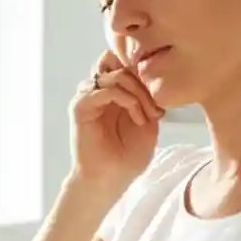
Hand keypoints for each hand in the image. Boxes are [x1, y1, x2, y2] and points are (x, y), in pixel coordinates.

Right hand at [69, 50, 164, 189]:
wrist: (109, 180)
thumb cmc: (127, 158)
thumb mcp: (148, 123)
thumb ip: (147, 98)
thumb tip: (152, 78)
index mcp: (112, 92)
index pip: (124, 62)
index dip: (144, 75)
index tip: (160, 104)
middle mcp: (98, 91)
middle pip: (118, 60)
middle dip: (142, 81)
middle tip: (155, 108)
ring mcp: (88, 97)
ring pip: (114, 72)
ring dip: (136, 91)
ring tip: (146, 114)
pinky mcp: (80, 107)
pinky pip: (105, 89)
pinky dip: (126, 99)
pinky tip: (137, 117)